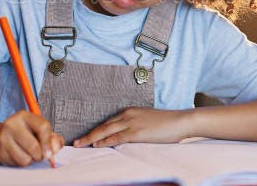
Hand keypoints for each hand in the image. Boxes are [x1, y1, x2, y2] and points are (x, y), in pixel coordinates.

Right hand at [0, 110, 63, 165]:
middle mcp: (12, 124)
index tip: (50, 152)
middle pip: (34, 146)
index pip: (43, 127)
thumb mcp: (37, 130)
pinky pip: (17, 163)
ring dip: (31, 160)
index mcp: (24, 116)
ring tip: (28, 153)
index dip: (49, 142)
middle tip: (41, 155)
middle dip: (41, 155)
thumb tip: (57, 147)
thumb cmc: (23, 134)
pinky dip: (22, 163)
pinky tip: (19, 155)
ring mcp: (4, 138)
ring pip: (26, 158)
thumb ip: (52, 138)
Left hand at [73, 107, 191, 147]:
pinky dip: (105, 141)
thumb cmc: (167, 123)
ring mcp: (132, 122)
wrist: (181, 120)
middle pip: (103, 126)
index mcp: (129, 111)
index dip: (95, 130)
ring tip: (80, 144)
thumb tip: (125, 137)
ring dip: (91, 138)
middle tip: (75, 142)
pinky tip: (96, 145)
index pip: (107, 122)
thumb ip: (134, 127)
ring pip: (106, 131)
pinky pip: (117, 137)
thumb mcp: (146, 121)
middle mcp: (127, 115)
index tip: (85, 137)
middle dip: (88, 135)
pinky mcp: (137, 132)